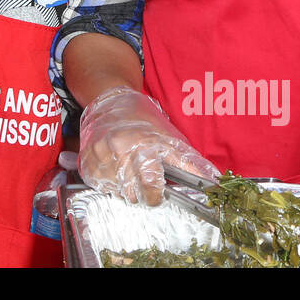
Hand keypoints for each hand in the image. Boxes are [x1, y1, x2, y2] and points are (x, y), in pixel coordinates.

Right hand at [78, 87, 219, 204]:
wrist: (108, 103)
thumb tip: (211, 180)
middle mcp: (122, 149)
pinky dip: (112, 185)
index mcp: (145, 142)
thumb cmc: (142, 119)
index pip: (154, 182)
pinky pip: (104, 189)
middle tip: (150, 188)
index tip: (163, 196)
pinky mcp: (88, 163)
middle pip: (138, 193)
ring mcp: (102, 157)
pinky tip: (116, 170)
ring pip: (122, 194)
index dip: (160, 194)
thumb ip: (188, 160)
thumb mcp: (168, 135)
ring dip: (130, 190)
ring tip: (132, 173)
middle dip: (147, 195)